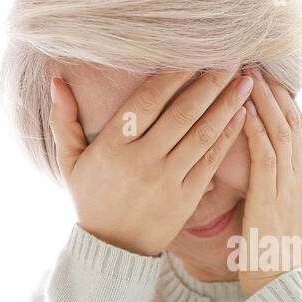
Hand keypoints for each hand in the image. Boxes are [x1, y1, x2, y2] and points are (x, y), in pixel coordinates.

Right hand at [48, 68, 252, 255]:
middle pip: (182, 114)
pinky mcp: (186, 198)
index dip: (173, 75)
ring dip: (226, 105)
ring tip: (246, 81)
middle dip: (209, 83)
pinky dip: (228, 137)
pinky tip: (242, 115)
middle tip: (232, 58)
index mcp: (113, 146)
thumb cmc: (92, 198)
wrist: (113, 248)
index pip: (147, 101)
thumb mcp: (70, 161)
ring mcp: (166, 180)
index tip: (194, 53)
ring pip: (202, 135)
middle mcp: (141, 161)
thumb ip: (63, 120)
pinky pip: (211, 161)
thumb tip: (56, 80)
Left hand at [237, 66, 301, 295]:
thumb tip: (257, 168)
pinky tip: (245, 110)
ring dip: (264, 100)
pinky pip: (267, 153)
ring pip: (281, 129)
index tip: (266, 78)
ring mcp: (291, 184)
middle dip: (274, 90)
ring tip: (248, 75)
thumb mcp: (277, 210)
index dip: (282, 100)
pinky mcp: (273, 195)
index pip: (297, 127)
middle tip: (256, 63)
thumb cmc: (272, 252)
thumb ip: (272, 185)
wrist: (282, 282)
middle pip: (292, 120)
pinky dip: (257, 128)